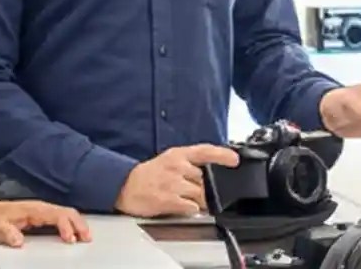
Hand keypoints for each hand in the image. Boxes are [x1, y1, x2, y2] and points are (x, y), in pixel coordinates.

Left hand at [0, 199, 90, 247]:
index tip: (70, 239)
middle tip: (87, 238)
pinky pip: (60, 218)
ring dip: (77, 224)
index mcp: (33, 209)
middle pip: (66, 212)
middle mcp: (40, 208)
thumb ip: (8, 233)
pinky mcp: (40, 216)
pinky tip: (74, 233)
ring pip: (66, 214)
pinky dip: (71, 224)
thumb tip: (19, 242)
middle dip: (79, 224)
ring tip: (85, 237)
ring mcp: (41, 211)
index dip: (66, 226)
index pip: (57, 215)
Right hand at [115, 144, 240, 217]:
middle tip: (202, 191)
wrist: (126, 186)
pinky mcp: (168, 200)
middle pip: (206, 178)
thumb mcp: (170, 160)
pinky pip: (191, 207)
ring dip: (202, 201)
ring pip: (201, 194)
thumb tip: (213, 172)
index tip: (235, 160)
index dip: (222, 155)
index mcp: (178, 154)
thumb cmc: (150, 174)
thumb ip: (191, 163)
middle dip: (209, 188)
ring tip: (191, 199)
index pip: (205, 151)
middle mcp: (177, 166)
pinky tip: (184, 206)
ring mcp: (172, 183)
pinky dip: (192, 209)